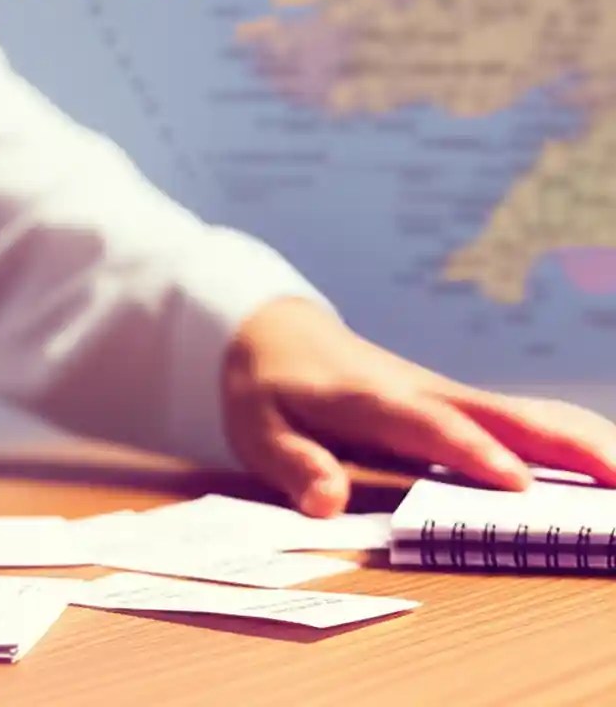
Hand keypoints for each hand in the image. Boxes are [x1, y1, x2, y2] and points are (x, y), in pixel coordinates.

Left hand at [222, 298, 615, 515]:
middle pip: (501, 413)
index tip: (517, 482)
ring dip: (581, 441)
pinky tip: (607, 461)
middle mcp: (421, 392)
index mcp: (371, 400)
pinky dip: (568, 438)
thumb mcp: (256, 428)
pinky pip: (521, 420)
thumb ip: (293, 463)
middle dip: (562, 445)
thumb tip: (324, 503)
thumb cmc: (267, 387)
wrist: (275, 332)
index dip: (472, 451)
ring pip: (524, 414)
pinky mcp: (457, 405)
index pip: (429, 425)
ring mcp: (446, 395)